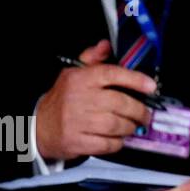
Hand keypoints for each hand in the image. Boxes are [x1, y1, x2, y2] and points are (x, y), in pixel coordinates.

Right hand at [35, 40, 156, 159]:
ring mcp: (77, 122)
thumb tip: (105, 45)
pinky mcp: (76, 142)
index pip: (112, 74)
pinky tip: (118, 138)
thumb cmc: (63, 99)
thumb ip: (93, 58)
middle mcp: (79, 99)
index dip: (136, 79)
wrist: (38, 127)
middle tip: (145, 114)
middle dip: (139, 110)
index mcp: (80, 79)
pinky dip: (117, 142)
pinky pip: (107, 144)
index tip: (151, 86)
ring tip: (133, 126)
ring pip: (117, 125)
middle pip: (120, 103)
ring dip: (130, 127)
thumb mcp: (73, 73)